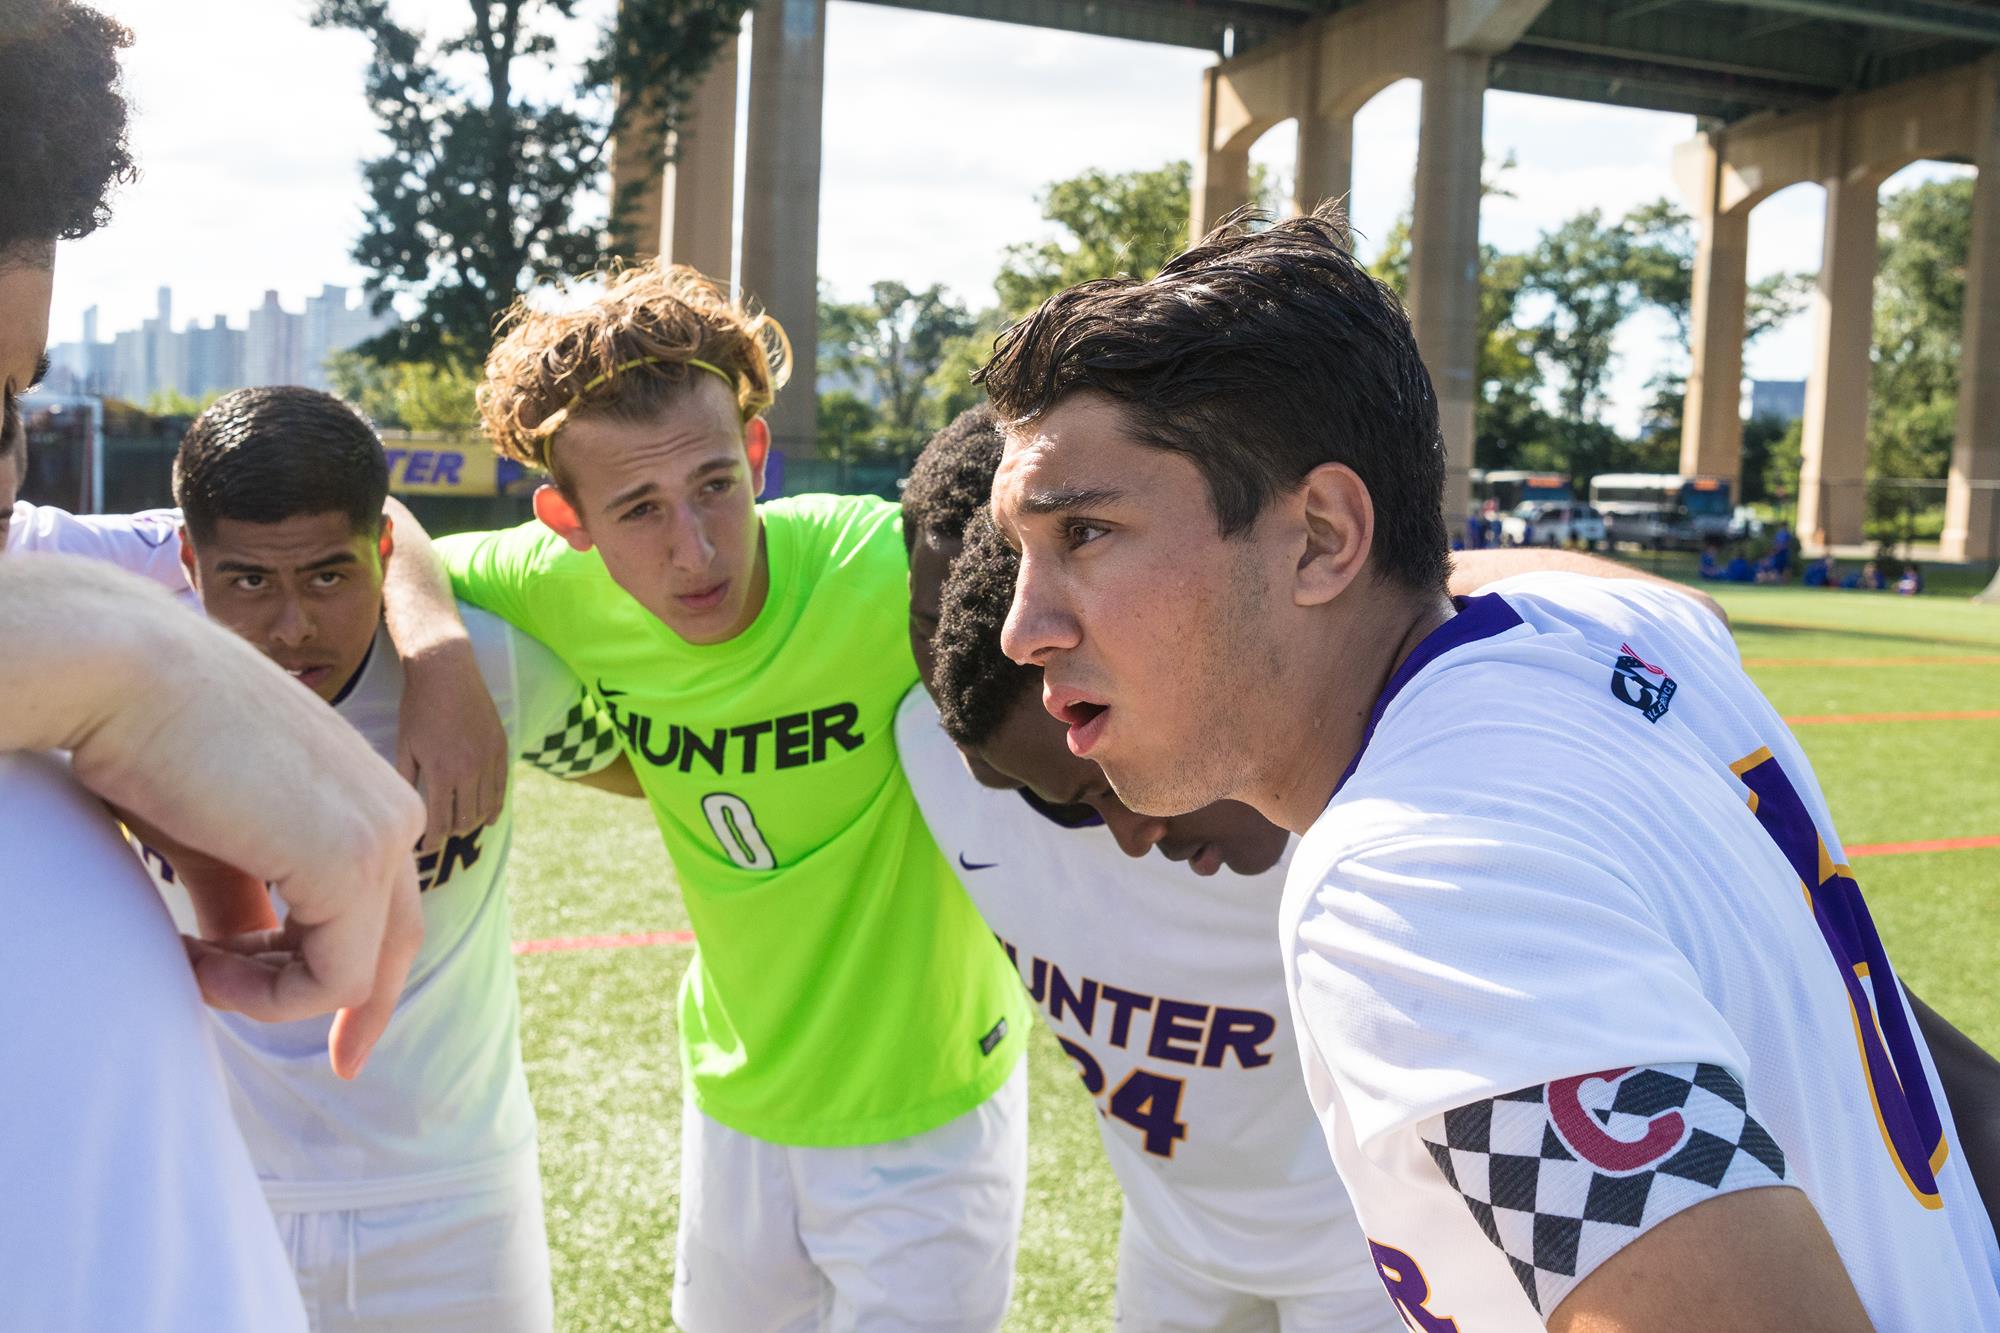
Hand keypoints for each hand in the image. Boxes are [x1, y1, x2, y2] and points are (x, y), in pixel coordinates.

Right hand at [14, 559, 428, 1076]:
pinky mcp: (352, 861)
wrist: (123, 673)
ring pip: (359, 968)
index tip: (334, 1033)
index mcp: (366, 792)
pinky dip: (269, 995)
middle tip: (342, 1067)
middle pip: (394, 940)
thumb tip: (248, 955)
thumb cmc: (150, 739)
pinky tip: (201, 965)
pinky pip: (334, 975)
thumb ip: (243, 895)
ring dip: (272, 993)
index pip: (385, 903)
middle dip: (363, 1008)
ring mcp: (381, 834)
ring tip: (194, 972)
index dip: (359, 972)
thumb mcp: (211, 834)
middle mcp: (391, 810)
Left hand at [396, 638, 510, 847]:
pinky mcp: (502, 748)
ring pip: (486, 807)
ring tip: (461, 826)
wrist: (446, 671)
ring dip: (473, 822)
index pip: (440, 822)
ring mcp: (489, 759)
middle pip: (466, 819)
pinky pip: (502, 787)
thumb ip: (407, 781)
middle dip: (452, 833)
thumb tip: (407, 811)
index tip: (425, 849)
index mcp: (442, 772)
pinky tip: (489, 817)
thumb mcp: (404, 746)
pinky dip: (496, 806)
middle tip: (440, 836)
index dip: (432, 841)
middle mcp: (470, 769)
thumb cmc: (418, 707)